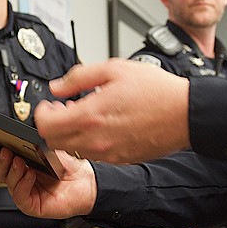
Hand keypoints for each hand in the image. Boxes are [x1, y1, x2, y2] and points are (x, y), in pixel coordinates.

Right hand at [0, 143, 96, 221]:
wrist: (85, 182)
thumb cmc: (67, 167)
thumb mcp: (47, 149)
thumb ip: (31, 142)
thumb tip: (19, 131)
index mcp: (19, 164)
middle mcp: (19, 179)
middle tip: (5, 152)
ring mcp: (24, 192)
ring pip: (6, 183)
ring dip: (11, 171)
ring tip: (19, 162)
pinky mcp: (31, 206)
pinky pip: (20, 196)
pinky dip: (22, 184)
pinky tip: (30, 175)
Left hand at [34, 60, 190, 162]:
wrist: (185, 113)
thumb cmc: (156, 90)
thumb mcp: (114, 68)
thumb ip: (79, 77)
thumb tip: (57, 87)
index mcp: (91, 115)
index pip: (46, 125)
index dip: (41, 114)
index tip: (48, 105)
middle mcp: (96, 139)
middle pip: (54, 142)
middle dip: (51, 125)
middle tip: (60, 110)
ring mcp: (108, 153)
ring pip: (72, 150)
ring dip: (69, 135)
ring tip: (81, 115)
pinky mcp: (120, 159)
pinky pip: (93, 155)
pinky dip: (87, 142)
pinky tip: (99, 125)